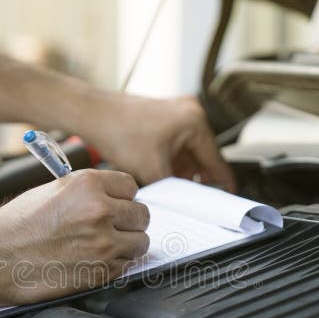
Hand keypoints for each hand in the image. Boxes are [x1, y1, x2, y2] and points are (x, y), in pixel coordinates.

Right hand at [0, 169, 149, 304]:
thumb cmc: (14, 226)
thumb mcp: (52, 191)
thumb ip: (86, 192)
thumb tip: (112, 198)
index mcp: (87, 184)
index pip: (130, 187)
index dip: (122, 197)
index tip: (117, 204)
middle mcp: (99, 211)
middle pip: (141, 215)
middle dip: (128, 221)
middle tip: (112, 227)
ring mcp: (103, 244)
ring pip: (140, 242)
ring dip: (126, 245)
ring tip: (103, 246)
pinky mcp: (101, 272)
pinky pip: (126, 266)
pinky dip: (115, 265)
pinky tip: (94, 261)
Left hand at [83, 95, 235, 191]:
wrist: (93, 115)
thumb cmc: (117, 131)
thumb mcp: (151, 170)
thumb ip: (173, 189)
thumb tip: (185, 203)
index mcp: (195, 123)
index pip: (216, 161)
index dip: (221, 184)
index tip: (225, 198)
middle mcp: (191, 113)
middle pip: (204, 157)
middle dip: (197, 178)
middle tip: (192, 200)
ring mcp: (178, 113)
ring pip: (190, 153)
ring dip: (183, 171)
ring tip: (172, 188)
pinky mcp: (165, 117)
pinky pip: (178, 145)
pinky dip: (173, 161)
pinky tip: (163, 175)